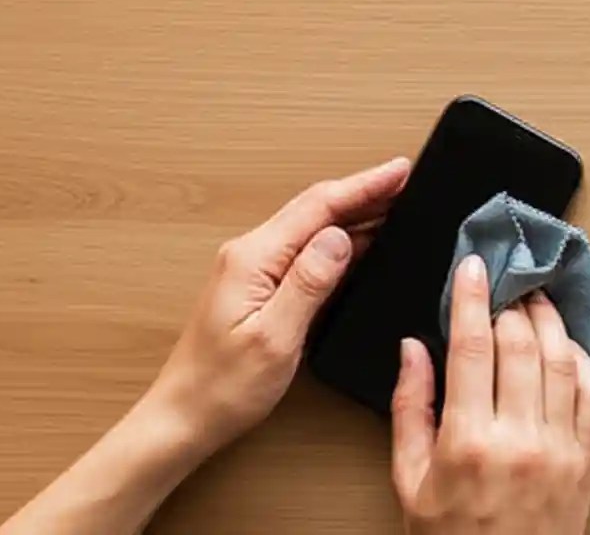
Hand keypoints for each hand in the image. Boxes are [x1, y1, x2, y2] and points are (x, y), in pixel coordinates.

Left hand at [147, 156, 411, 451]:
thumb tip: (340, 238)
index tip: (400, 171)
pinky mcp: (257, 285)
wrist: (183, 417)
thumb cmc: (222, 387)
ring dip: (353, 213)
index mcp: (253, 258)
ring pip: (311, 227)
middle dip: (363, 192)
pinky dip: (338, 240)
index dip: (364, 185)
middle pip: (316, 209)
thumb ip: (309, 282)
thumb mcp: (275, 337)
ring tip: (394, 204)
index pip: (319, 207)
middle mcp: (250, 254)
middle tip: (406, 182)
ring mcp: (252, 268)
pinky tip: (361, 242)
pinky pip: (303, 250)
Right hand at [391, 256, 589, 534]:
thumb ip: (409, 408)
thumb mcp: (410, 480)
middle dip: (512, 301)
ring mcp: (559, 448)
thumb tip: (411, 349)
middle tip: (505, 280)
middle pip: (521, 344)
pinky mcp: (585, 460)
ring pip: (562, 361)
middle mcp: (519, 439)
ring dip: (550, 320)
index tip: (472, 267)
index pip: (471, 347)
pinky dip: (584, 359)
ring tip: (534, 300)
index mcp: (468, 441)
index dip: (470, 298)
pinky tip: (566, 345)